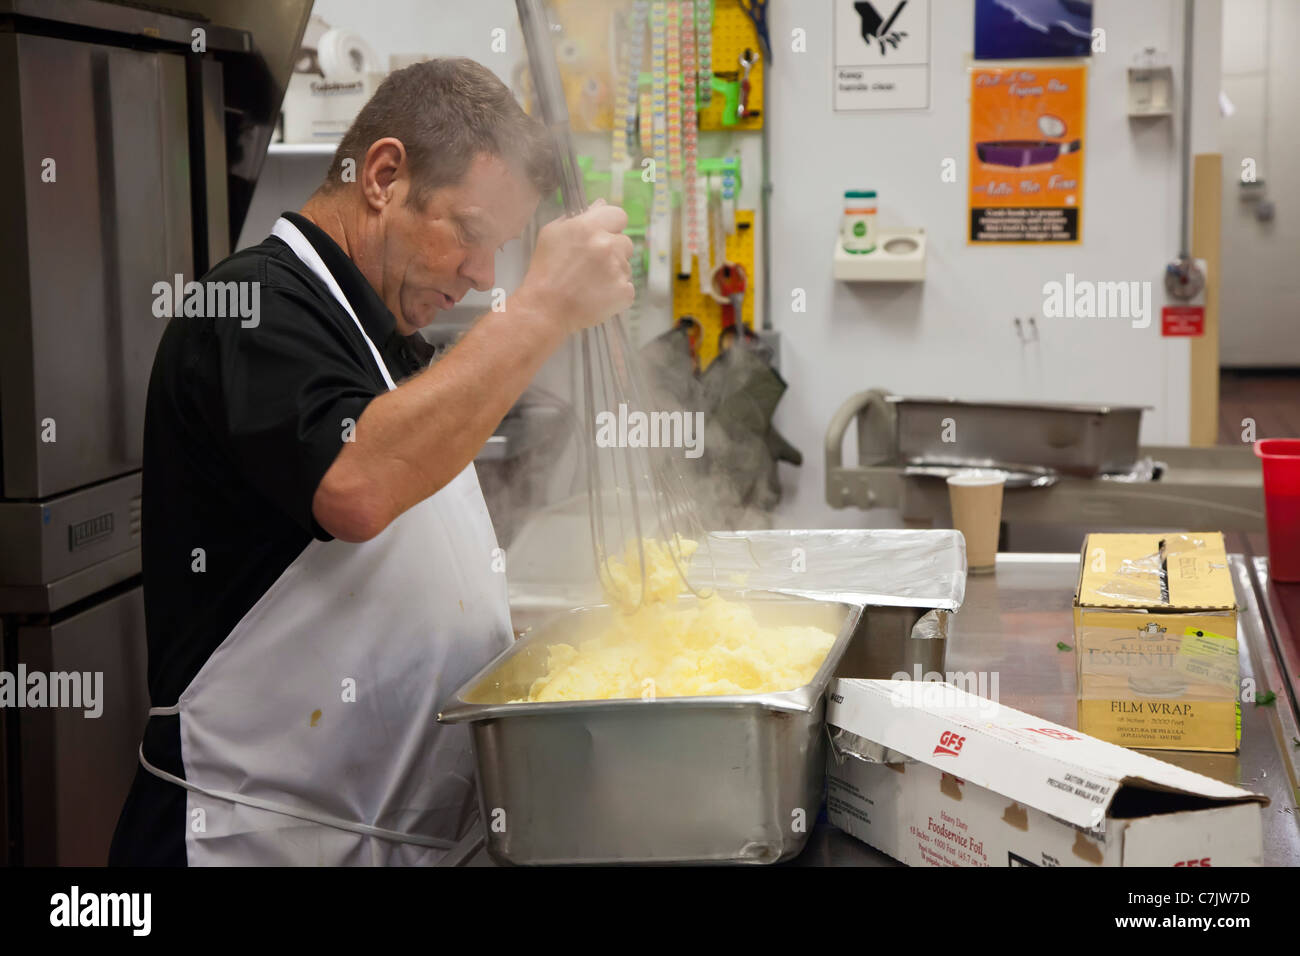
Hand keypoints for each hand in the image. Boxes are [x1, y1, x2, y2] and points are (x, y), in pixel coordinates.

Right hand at [515, 199, 635, 333]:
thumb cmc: (545, 271)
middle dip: (613, 250)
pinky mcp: (624, 292)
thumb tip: (600, 204)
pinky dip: (616, 291)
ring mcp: (618, 270)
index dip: (612, 225)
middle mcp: (607, 246)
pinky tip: (597, 294)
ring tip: (591, 282)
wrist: (545, 309)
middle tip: (592, 265)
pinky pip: (627, 287)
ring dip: (614, 271)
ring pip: (626, 265)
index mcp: (590, 227)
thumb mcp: (552, 234)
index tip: (604, 235)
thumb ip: (579, 216)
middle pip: (626, 242)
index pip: (619, 215)